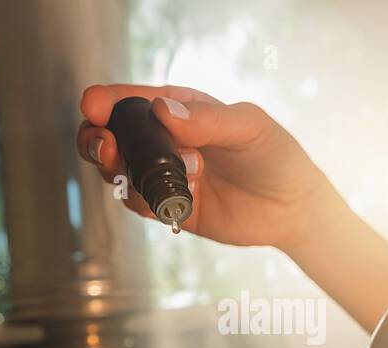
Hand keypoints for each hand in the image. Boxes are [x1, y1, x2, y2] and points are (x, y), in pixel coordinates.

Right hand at [77, 84, 335, 250]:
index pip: (132, 100)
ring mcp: (164, 175)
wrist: (293, 208)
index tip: (94, 106)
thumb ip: (207, 120)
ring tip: (170, 172)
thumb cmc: (273, 155)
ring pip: (119, 171)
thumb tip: (162, 110)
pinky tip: (182, 197)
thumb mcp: (248, 127)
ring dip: (126, 172)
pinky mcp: (169, 208)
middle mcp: (164, 140)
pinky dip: (148, 200)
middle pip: (111, 136)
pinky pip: (140, 203)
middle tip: (107, 147)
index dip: (107, 102)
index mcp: (179, 108)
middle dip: (98, 139)